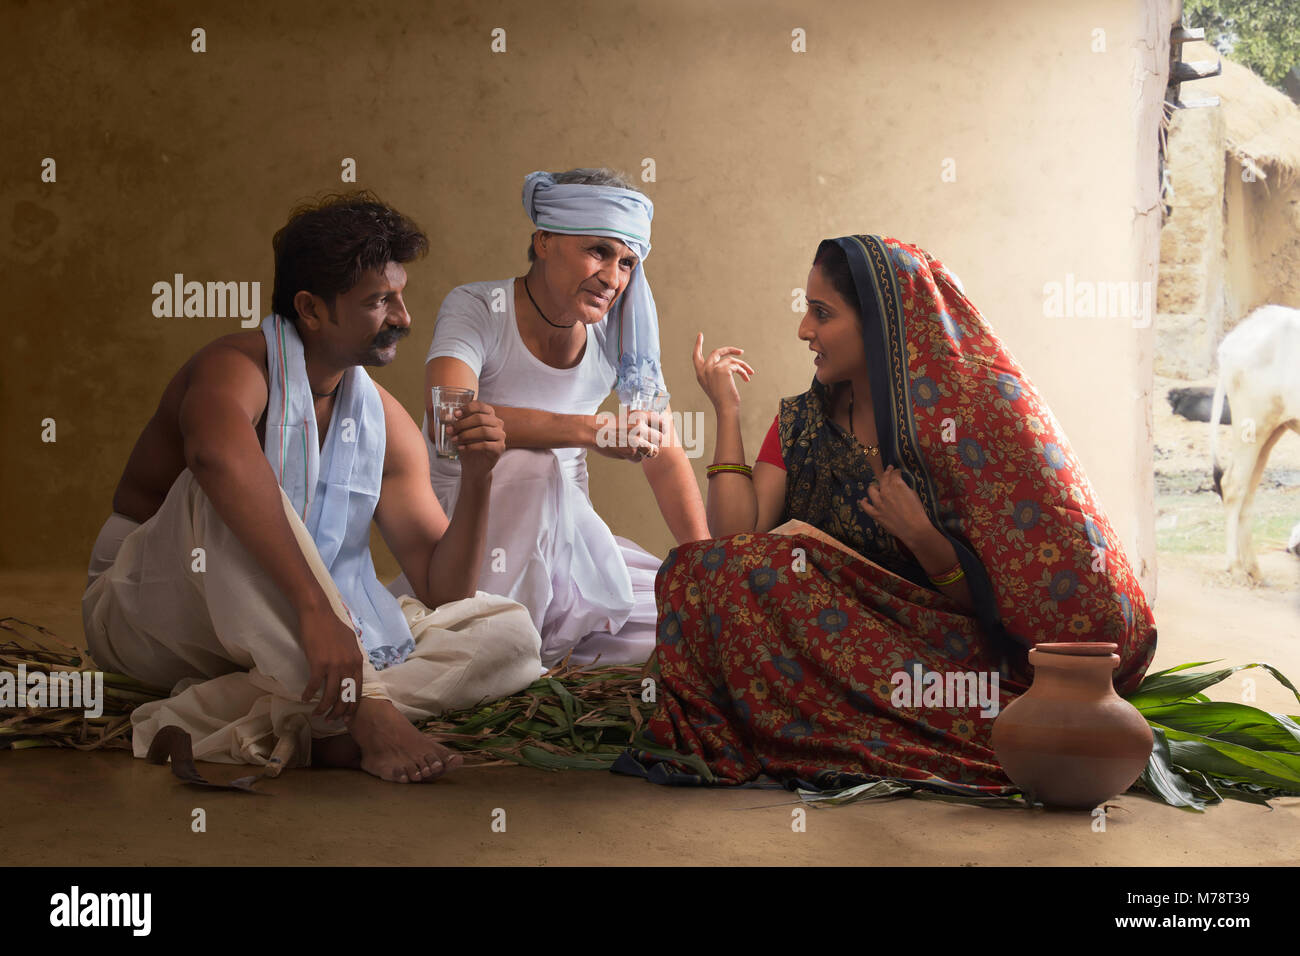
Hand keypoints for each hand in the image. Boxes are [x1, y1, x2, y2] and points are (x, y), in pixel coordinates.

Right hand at [297, 603, 364, 721]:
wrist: (318, 614)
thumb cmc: (332, 626)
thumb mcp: (350, 641)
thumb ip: (352, 656)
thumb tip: (353, 666)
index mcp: (357, 661)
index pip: (358, 690)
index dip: (352, 705)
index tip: (347, 716)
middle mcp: (348, 665)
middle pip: (345, 696)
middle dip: (339, 712)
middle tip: (332, 720)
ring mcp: (334, 665)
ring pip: (330, 695)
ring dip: (323, 708)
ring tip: (317, 714)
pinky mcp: (319, 664)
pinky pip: (314, 686)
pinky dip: (308, 694)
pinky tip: (304, 698)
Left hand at [449, 401, 505, 477]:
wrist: (474, 466)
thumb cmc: (466, 444)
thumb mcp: (457, 431)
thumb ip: (447, 419)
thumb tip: (430, 406)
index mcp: (489, 414)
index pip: (480, 406)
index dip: (467, 408)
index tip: (454, 414)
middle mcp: (497, 422)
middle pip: (480, 418)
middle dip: (462, 424)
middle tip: (449, 430)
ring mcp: (501, 435)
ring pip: (484, 431)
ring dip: (466, 435)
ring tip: (454, 440)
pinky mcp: (500, 448)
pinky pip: (486, 445)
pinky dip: (471, 446)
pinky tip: (461, 449)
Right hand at [592, 409, 663, 462]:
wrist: (595, 432)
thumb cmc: (612, 425)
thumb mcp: (629, 416)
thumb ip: (644, 421)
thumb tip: (660, 426)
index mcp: (640, 416)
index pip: (662, 422)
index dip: (663, 428)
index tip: (662, 431)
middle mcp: (640, 428)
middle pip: (659, 439)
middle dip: (655, 442)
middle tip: (648, 441)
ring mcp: (636, 441)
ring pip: (653, 451)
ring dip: (648, 451)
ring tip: (640, 448)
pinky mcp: (631, 453)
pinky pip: (640, 458)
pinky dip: (635, 457)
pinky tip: (627, 451)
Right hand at [693, 333, 753, 411]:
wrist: (726, 408)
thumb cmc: (723, 400)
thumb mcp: (717, 384)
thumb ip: (717, 372)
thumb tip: (730, 362)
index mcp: (700, 374)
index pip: (696, 356)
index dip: (698, 345)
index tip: (700, 335)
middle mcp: (704, 370)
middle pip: (717, 352)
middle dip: (730, 350)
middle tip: (740, 351)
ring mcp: (712, 368)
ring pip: (730, 360)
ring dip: (742, 365)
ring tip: (749, 372)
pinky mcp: (722, 369)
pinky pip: (736, 365)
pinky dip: (743, 371)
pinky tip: (747, 378)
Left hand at [857, 466, 934, 547]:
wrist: (914, 528)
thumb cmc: (917, 511)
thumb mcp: (913, 494)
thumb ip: (904, 488)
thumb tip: (900, 485)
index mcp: (897, 485)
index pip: (894, 474)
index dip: (896, 471)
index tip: (897, 471)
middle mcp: (886, 491)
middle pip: (883, 479)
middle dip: (887, 473)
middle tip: (889, 471)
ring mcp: (879, 503)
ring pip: (871, 489)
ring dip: (874, 486)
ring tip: (877, 486)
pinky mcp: (875, 513)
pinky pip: (865, 506)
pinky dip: (864, 502)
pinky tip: (864, 499)